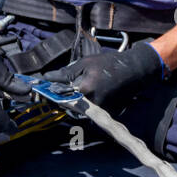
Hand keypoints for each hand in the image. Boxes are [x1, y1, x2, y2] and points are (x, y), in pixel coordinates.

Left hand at [43, 41, 163, 109]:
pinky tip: (87, 98)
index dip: (49, 96)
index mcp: (84, 90)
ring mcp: (101, 111)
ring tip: (73, 95)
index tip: (42, 94)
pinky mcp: (107, 114)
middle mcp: (91, 104)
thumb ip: (65, 73)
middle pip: (68, 108)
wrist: (135, 70)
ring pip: (79, 113)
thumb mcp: (85, 63)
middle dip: (61, 102)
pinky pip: (90, 114)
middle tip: (57, 94)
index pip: (59, 98)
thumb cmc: (109, 64)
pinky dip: (86, 108)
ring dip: (73, 106)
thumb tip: (47, 78)